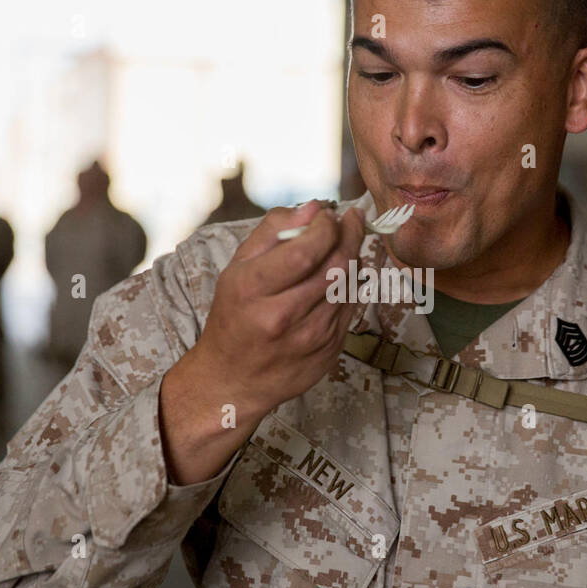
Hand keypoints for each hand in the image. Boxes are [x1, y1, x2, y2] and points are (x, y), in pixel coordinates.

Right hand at [159, 201, 364, 483]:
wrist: (234, 380)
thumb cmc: (234, 317)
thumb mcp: (237, 268)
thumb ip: (273, 232)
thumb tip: (313, 207)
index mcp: (253, 291)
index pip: (305, 251)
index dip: (326, 227)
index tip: (329, 215)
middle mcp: (282, 317)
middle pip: (334, 266)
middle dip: (349, 235)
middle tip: (352, 220)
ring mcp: (310, 339)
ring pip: (349, 286)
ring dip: (353, 259)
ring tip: (345, 244)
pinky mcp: (329, 353)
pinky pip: (352, 308)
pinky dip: (352, 286)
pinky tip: (341, 276)